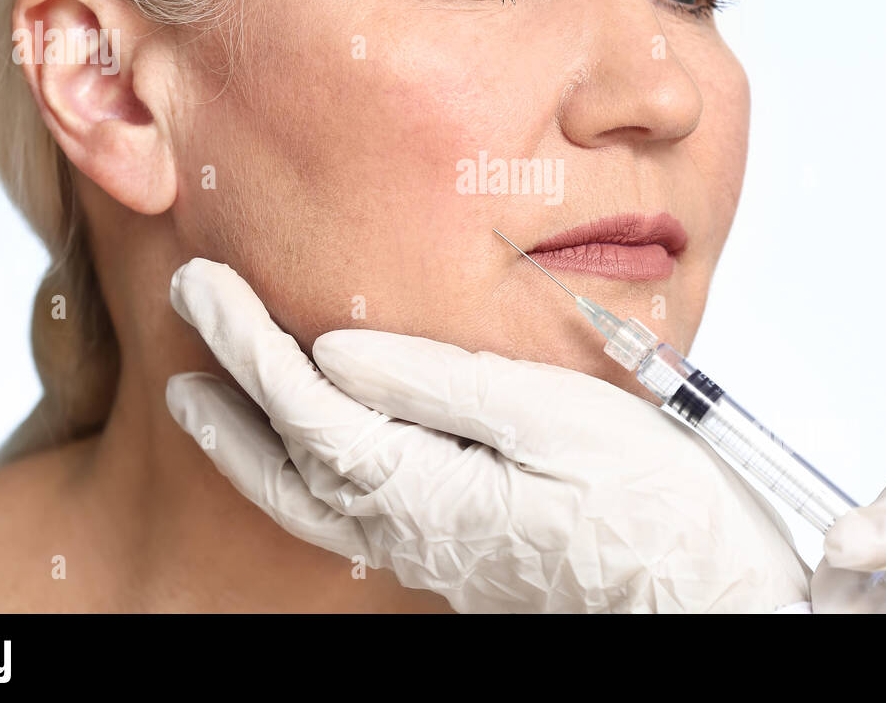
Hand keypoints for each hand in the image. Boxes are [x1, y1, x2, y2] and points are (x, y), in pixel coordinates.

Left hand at [163, 258, 811, 612]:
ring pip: (311, 500)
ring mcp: (435, 548)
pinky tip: (316, 448)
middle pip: (286, 472)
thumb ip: (436, 385)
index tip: (203, 287)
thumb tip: (334, 355)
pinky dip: (306, 472)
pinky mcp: (462, 550)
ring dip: (253, 446)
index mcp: (425, 490)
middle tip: (179, 356)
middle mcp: (412, 530)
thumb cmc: (649, 504)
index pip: (306, 410)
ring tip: (210, 404)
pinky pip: (353, 510)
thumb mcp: (549, 421)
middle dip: (227, 407)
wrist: (706, 597)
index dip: (247, 346)